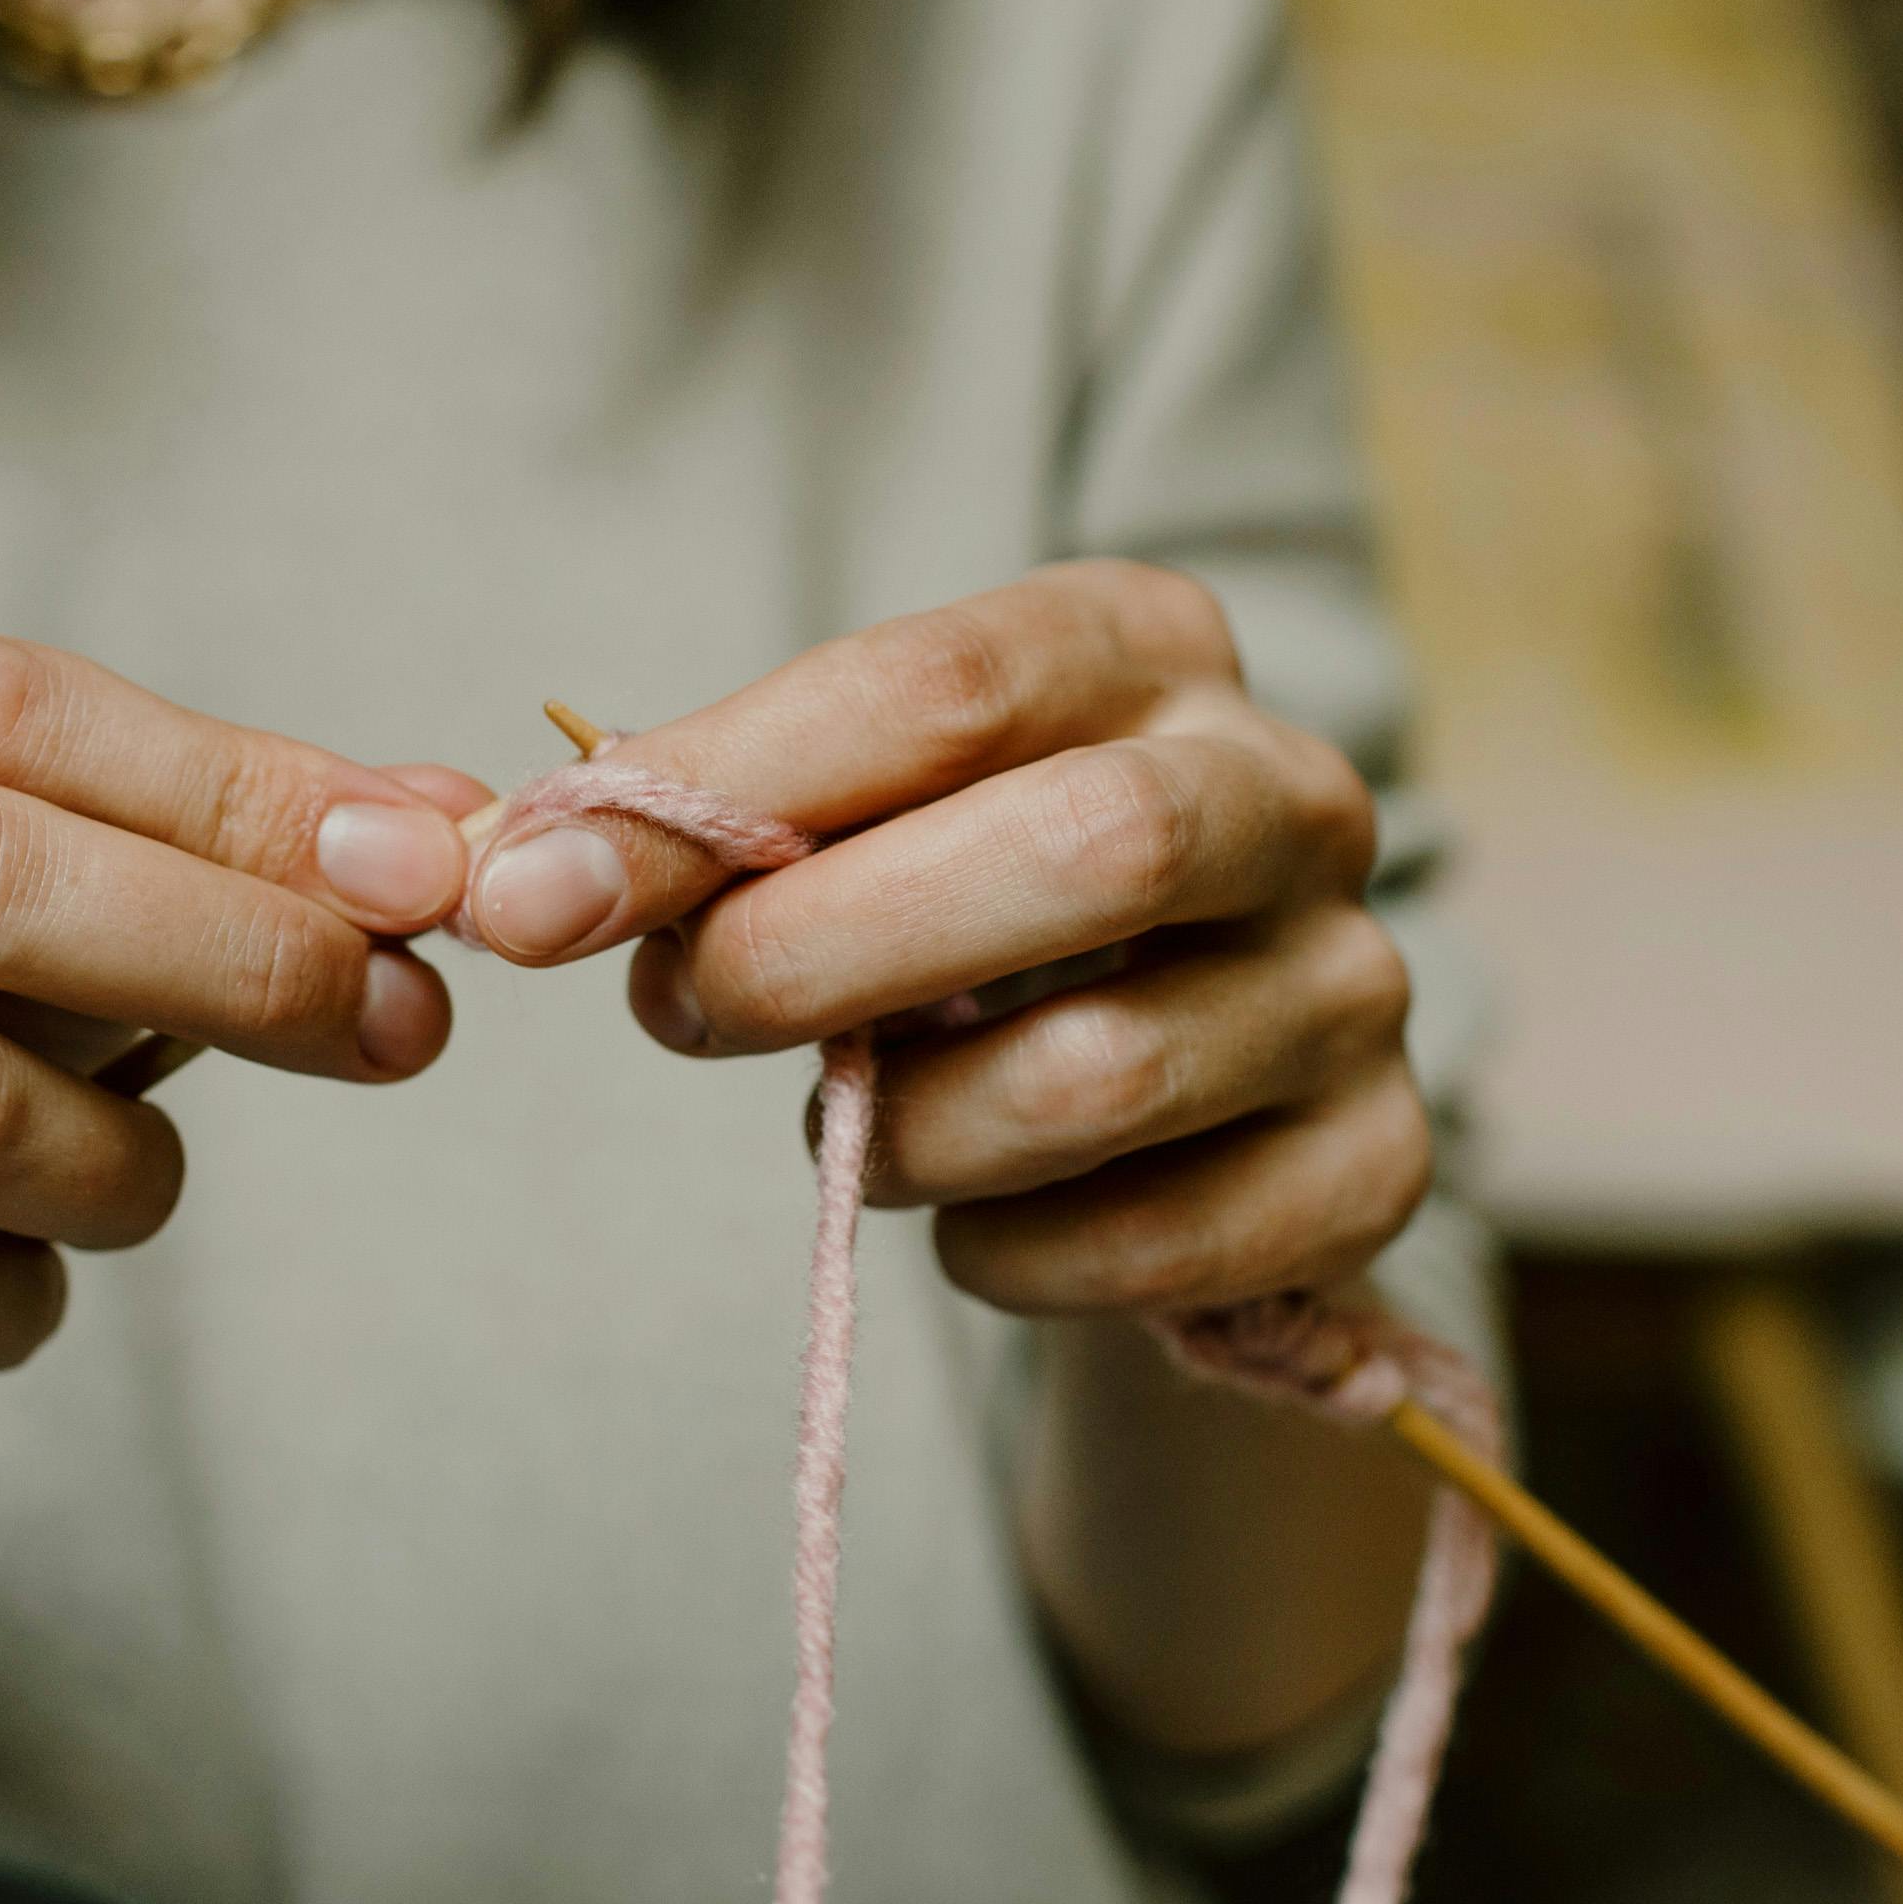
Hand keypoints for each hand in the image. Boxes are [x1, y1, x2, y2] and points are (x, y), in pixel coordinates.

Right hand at [0, 610, 473, 1414]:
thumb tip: (451, 832)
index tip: (427, 869)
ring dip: (120, 1158)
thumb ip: (215, 832)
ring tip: (143, 1173)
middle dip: (225, 948)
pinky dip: (20, 1297)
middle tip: (393, 1022)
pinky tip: (14, 1271)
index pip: (0, 706)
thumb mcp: (20, 871)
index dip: (237, 790)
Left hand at [458, 562, 1427, 1317]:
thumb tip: (527, 877)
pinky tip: (965, 1224)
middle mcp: (1291, 796)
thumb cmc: (967, 917)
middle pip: (1086, 851)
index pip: (944, 686)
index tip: (530, 892)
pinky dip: (1012, 1254)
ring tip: (840, 1129)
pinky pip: (1166, 1242)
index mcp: (1149, 649)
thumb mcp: (851, 825)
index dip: (722, 790)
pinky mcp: (1375, 1166)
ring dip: (907, 1127)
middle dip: (826, 949)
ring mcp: (1353, 985)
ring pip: (1107, 1074)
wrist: (1174, 1098)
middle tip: (674, 1015)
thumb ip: (713, 829)